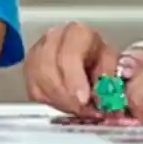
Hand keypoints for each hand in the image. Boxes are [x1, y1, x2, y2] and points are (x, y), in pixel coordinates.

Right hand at [24, 22, 142, 117]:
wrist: (90, 61)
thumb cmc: (100, 61)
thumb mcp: (113, 67)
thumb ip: (108, 81)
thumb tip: (102, 98)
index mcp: (77, 33)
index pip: (68, 54)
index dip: (74, 78)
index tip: (83, 99)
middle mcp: (54, 38)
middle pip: (49, 68)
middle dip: (66, 95)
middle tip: (81, 110)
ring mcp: (38, 51)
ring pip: (39, 80)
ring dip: (59, 100)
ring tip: (76, 108)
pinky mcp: (30, 68)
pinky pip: (34, 90)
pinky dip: (50, 101)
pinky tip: (65, 103)